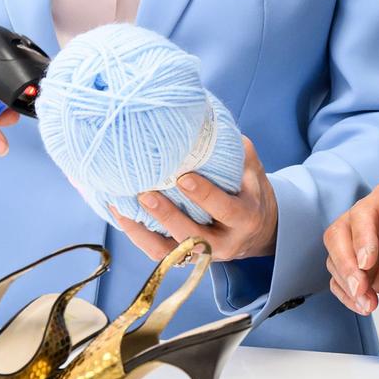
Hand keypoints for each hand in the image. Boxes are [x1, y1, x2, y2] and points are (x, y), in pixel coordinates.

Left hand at [111, 137, 278, 262]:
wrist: (259, 230)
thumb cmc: (249, 192)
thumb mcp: (252, 170)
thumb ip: (236, 150)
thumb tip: (208, 120)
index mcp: (245, 217)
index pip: (225, 210)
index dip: (205, 195)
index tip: (183, 177)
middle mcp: (225, 242)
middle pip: (195, 238)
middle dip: (169, 217)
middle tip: (146, 194)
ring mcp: (204, 254)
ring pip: (172, 252)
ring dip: (144, 231)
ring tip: (123, 206)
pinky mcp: (186, 258)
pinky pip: (158, 252)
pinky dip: (137, 235)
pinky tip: (120, 214)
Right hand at [323, 182, 378, 314]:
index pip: (363, 213)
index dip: (361, 238)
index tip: (367, 263)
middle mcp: (365, 217)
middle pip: (338, 234)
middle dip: (346, 264)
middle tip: (360, 288)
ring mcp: (357, 241)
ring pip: (335, 258)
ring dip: (348, 284)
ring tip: (368, 304)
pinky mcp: (356, 264)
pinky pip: (340, 278)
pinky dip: (348, 295)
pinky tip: (363, 305)